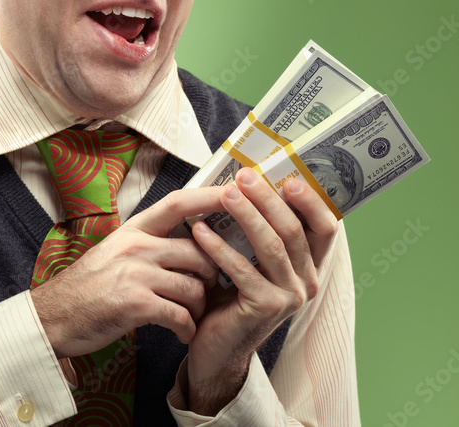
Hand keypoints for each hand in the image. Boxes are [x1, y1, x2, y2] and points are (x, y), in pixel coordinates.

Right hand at [31, 188, 222, 359]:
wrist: (52, 317)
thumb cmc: (85, 288)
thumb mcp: (113, 252)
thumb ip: (147, 244)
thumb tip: (187, 243)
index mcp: (131, 230)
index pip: (178, 203)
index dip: (210, 196)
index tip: (236, 192)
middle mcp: (135, 246)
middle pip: (198, 252)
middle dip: (211, 275)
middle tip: (208, 290)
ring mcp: (135, 274)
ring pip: (194, 286)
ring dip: (199, 308)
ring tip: (191, 318)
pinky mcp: (136, 304)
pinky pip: (181, 315)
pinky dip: (187, 329)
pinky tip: (181, 333)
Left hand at [185, 168, 339, 413]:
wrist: (215, 348)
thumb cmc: (229, 297)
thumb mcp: (249, 260)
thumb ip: (257, 230)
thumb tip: (247, 182)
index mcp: (309, 266)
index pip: (324, 228)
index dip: (311, 201)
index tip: (289, 177)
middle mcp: (307, 282)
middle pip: (293, 230)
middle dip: (268, 199)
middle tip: (243, 177)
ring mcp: (290, 297)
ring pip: (271, 246)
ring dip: (247, 216)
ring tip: (224, 195)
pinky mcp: (265, 308)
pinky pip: (242, 270)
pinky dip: (219, 247)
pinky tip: (199, 231)